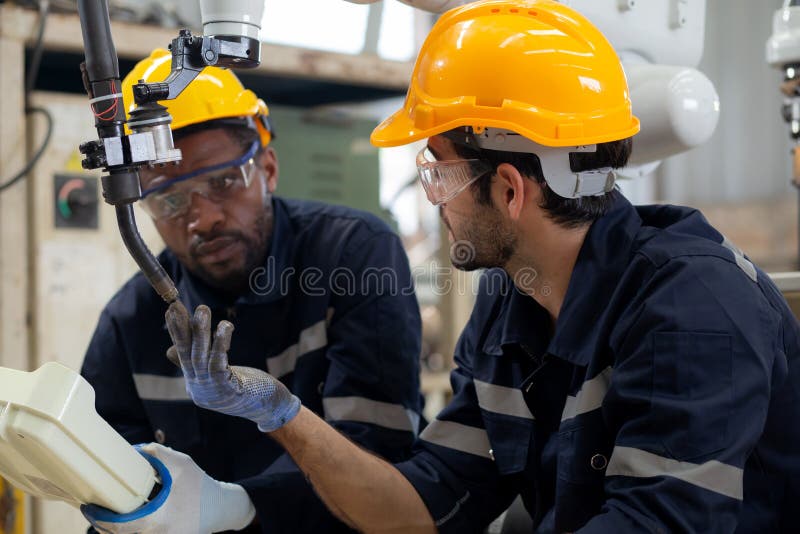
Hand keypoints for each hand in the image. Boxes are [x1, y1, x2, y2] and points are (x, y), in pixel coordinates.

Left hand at [81, 443, 254, 532]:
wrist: (221, 508)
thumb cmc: (201, 486)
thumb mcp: (181, 463)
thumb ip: (156, 454)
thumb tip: (132, 450)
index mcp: (158, 519)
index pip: (119, 526)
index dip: (100, 518)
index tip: (89, 507)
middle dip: (102, 524)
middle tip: (93, 509)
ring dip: (112, 530)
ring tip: (103, 514)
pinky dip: (125, 532)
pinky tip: (120, 522)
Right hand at [165, 302, 300, 431]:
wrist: (271, 409)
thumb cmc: (246, 388)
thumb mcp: (218, 375)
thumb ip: (199, 363)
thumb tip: (171, 350)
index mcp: (195, 384)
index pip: (182, 353)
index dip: (177, 332)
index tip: (171, 310)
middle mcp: (199, 389)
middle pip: (188, 354)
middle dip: (182, 329)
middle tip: (177, 305)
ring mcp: (212, 392)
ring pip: (201, 357)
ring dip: (201, 332)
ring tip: (202, 309)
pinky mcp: (228, 391)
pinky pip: (219, 363)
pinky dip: (220, 344)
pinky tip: (224, 326)